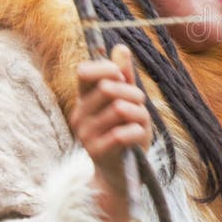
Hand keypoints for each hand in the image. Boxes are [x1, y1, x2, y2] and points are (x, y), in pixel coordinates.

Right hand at [70, 45, 150, 221]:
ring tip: (141, 123)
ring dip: (140, 113)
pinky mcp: (98, 152)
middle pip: (109, 87)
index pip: (85, 71)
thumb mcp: (126, 102)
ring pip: (120, 108)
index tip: (122, 78)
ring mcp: (86, 134)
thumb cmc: (124, 133)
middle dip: (133, 92)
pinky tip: (139, 138)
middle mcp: (80, 114)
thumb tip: (120, 47)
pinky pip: (124, 132)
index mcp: (85, 99)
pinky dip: (139, 132)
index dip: (108, 68)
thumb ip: (123, 76)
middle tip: (140, 104)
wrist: (119, 175)